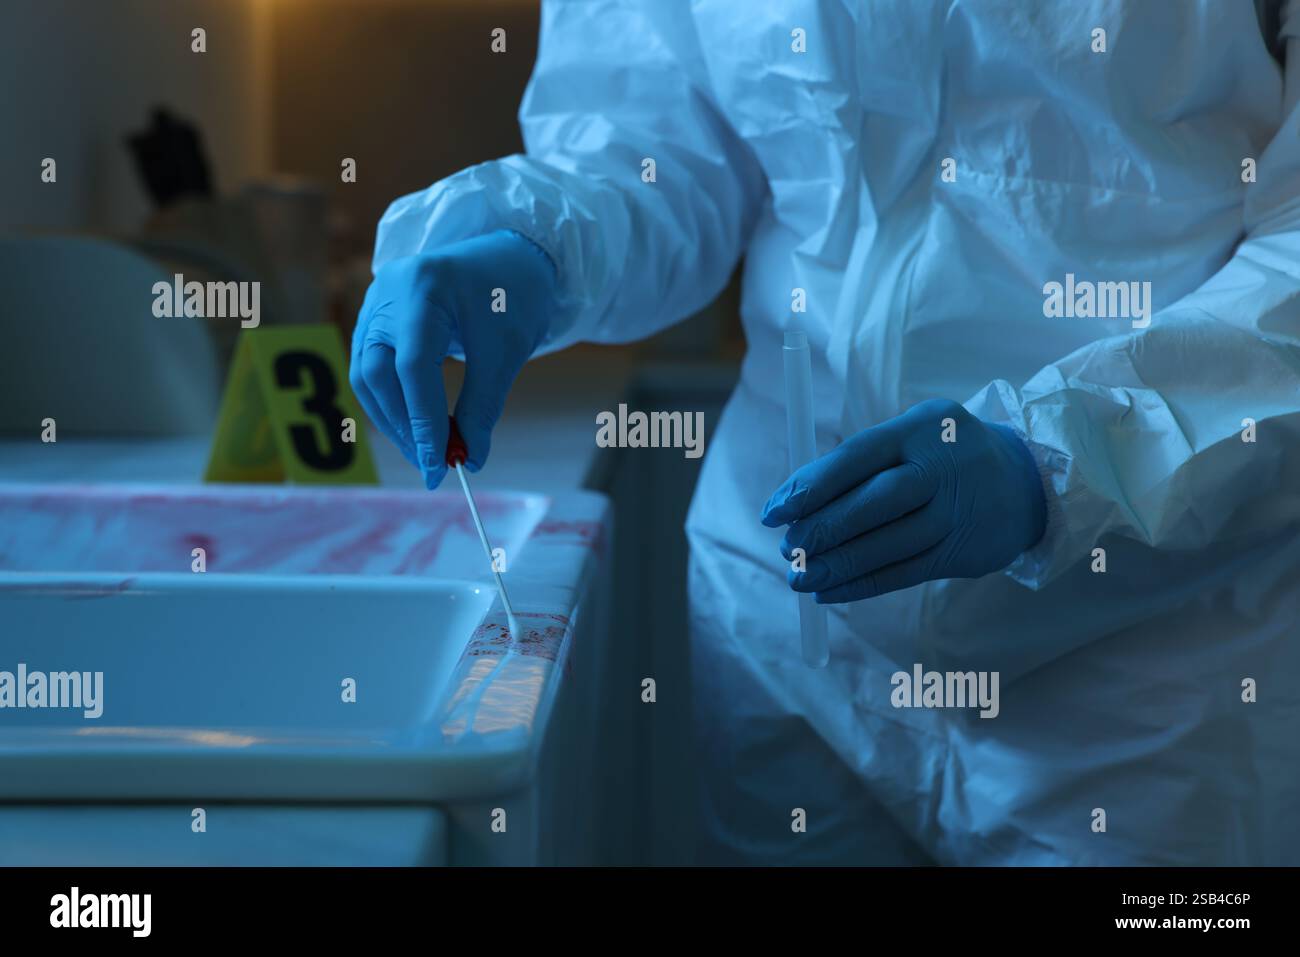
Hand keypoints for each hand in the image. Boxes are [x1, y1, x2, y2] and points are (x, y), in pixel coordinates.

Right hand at [350, 230, 556, 487]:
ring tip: (426, 453)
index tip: (439, 464)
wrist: (509, 256)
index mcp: (424, 287)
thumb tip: (471, 458)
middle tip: (432, 465)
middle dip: (403, 426)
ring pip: (366, 375)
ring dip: (393, 420)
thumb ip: (484, 406)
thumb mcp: (506, 352)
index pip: (414, 367)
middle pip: (376, 373)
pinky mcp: (375, 317)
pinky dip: (392, 401)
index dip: (423, 421)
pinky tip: (415, 427)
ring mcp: (375, 302)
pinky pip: (371, 367)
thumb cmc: (513, 297)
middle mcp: (388, 291)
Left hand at [761, 399, 1045, 602]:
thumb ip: (859, 465)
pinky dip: (863, 585)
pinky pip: (905, 573)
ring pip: (889, 544)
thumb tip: (793, 506)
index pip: (857, 456)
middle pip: (876, 502)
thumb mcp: (910, 437)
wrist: (1025, 482)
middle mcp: (943, 466)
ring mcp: (958, 511)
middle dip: (824, 529)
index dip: (810, 486)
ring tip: (800, 578)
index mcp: (921, 426)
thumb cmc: (941, 457)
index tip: (774, 512)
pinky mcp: (965, 551)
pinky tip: (830, 592)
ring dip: (838, 566)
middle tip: (788, 548)